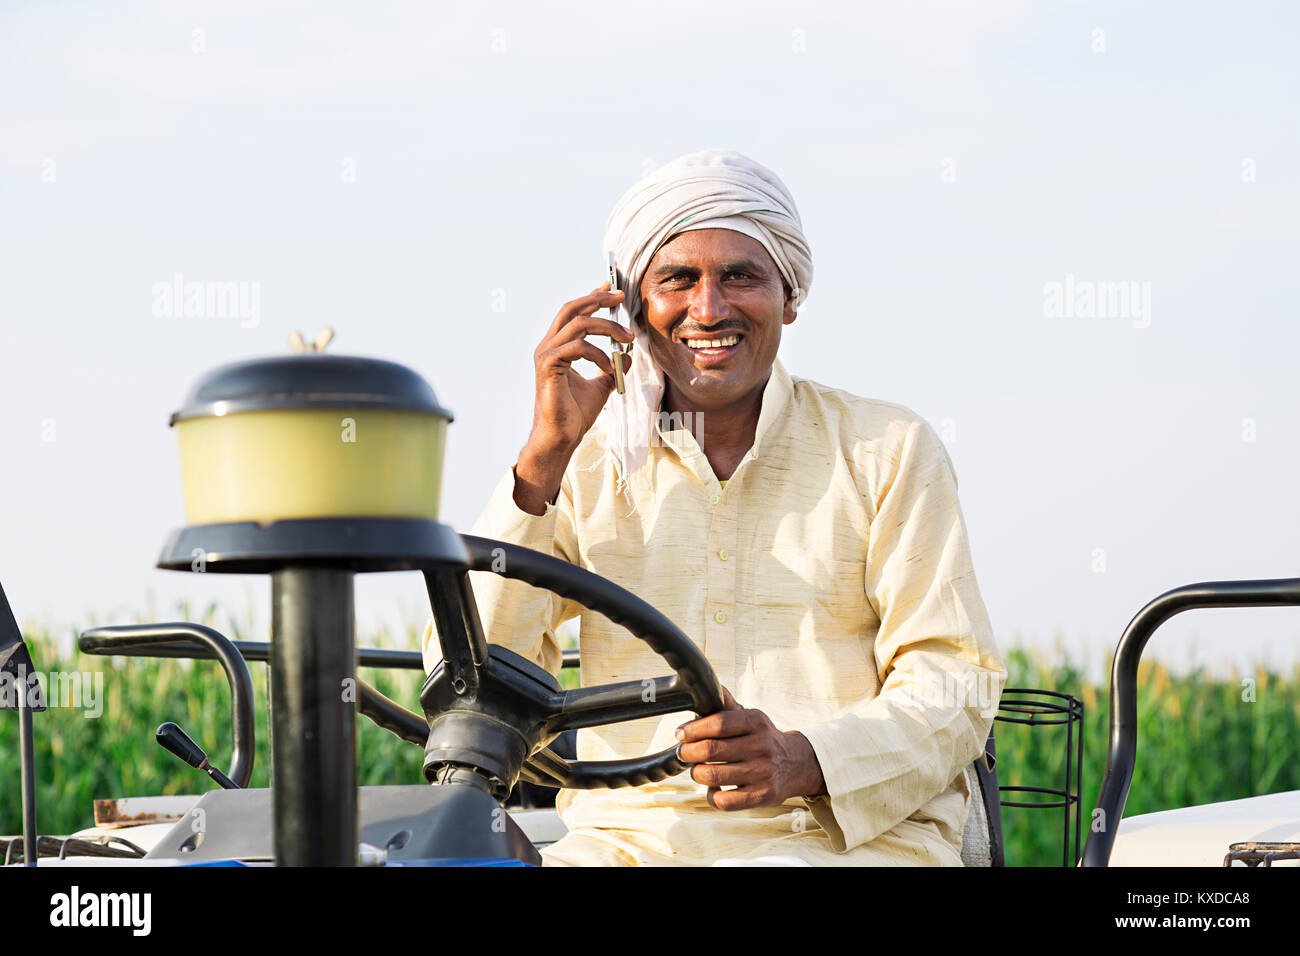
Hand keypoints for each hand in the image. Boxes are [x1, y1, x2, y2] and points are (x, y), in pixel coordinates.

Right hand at [514, 282, 632, 514]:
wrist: (561, 438)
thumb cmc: (574, 415)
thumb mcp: (601, 387)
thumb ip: (611, 367)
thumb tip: (626, 354)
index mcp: (557, 347)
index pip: (573, 313)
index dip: (591, 297)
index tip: (611, 288)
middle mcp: (548, 346)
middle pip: (572, 308)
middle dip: (598, 299)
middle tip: (622, 296)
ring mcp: (546, 355)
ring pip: (578, 324)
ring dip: (607, 327)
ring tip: (628, 339)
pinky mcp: (549, 366)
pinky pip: (577, 347)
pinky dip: (598, 354)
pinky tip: (609, 368)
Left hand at [674, 686, 826, 809]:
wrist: (796, 764)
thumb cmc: (764, 738)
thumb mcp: (751, 717)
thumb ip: (728, 704)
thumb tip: (709, 685)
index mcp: (755, 723)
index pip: (717, 723)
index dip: (693, 729)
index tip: (681, 733)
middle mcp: (760, 747)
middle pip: (710, 750)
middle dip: (688, 751)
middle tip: (683, 752)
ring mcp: (762, 773)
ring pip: (713, 777)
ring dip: (697, 773)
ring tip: (697, 769)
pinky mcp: (761, 796)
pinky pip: (724, 801)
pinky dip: (711, 795)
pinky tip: (713, 788)